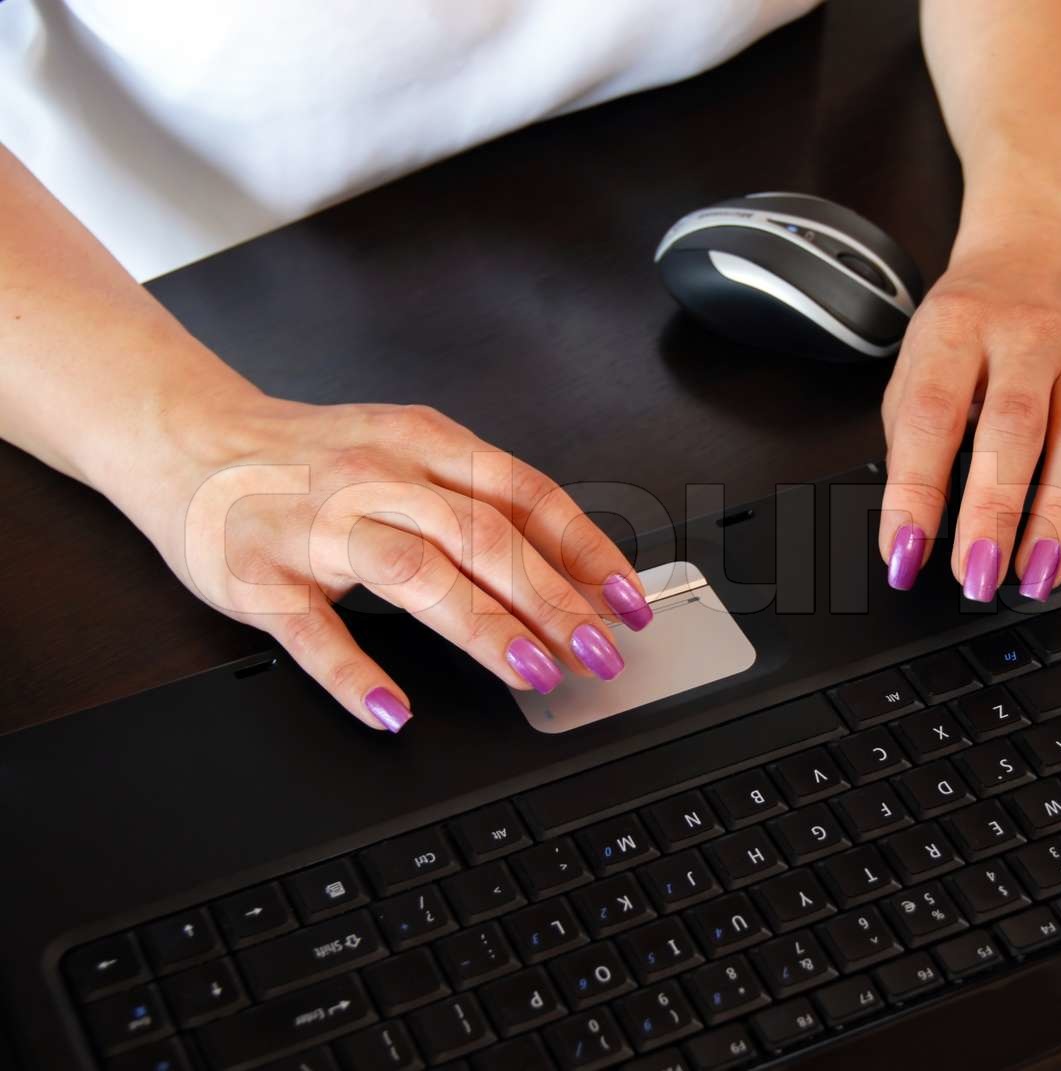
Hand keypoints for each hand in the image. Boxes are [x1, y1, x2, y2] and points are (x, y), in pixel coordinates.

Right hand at [120, 391, 651, 731]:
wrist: (184, 435)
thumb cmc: (310, 456)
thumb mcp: (404, 451)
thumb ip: (478, 499)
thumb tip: (573, 567)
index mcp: (423, 444)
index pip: (525, 494)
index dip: (586, 548)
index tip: (629, 599)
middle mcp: (376, 477)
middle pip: (482, 536)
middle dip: (552, 598)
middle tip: (598, 652)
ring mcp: (316, 525)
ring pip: (413, 573)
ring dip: (482, 625)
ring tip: (532, 672)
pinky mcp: (258, 574)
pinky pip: (311, 630)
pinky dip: (355, 673)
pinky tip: (395, 708)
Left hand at [878, 214, 1060, 599]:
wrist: (1045, 243)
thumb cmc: (975, 314)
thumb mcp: (920, 353)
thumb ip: (913, 431)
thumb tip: (913, 523)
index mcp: (957, 327)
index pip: (931, 416)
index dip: (914, 491)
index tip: (903, 551)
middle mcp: (1027, 336)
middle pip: (1013, 431)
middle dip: (994, 513)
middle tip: (977, 576)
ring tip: (1038, 577)